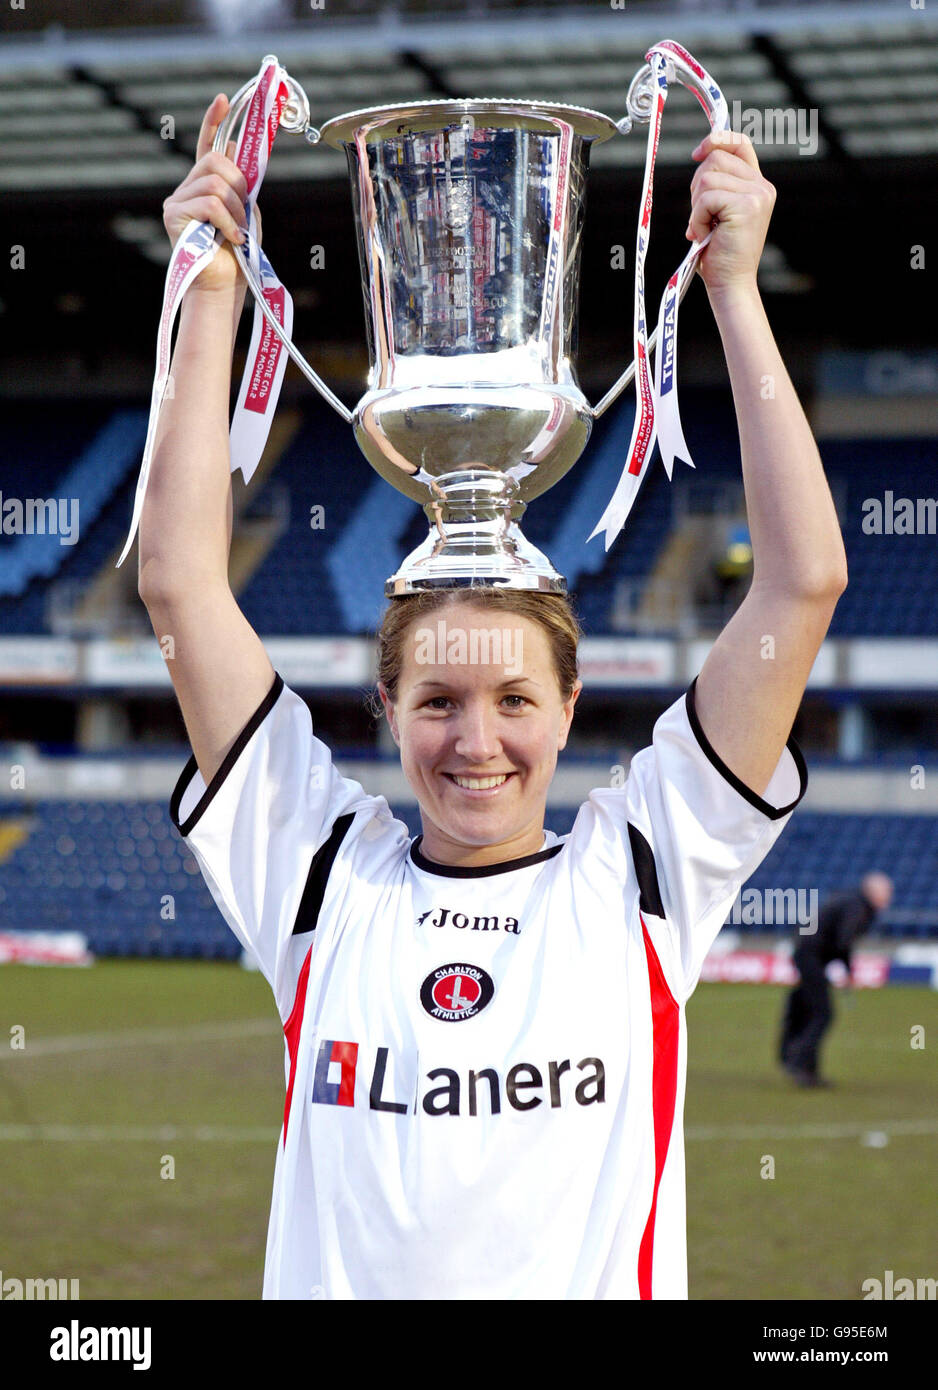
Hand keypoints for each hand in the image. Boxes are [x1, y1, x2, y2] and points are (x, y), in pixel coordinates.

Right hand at [162, 93, 257, 299]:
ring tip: (238, 232)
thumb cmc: (236, 255)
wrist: (223, 287)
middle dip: (239, 186)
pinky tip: (232, 238)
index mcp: (205, 186)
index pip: (208, 146)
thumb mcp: (246, 212)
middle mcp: (187, 189)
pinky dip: (228, 221)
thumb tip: (234, 147)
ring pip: (215, 183)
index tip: (221, 100)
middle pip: (216, 161)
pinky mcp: (174, 215)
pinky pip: (210, 203)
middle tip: (244, 214)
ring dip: (236, 209)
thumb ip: (241, 184)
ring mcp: (177, 201)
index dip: (213, 121)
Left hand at [685, 130, 774, 299]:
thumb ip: (717, 185)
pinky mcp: (747, 206)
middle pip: (715, 159)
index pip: (739, 143)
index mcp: (758, 186)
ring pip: (708, 177)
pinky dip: (696, 218)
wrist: (730, 284)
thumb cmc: (719, 253)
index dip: (717, 140)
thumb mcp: (718, 212)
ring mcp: (757, 195)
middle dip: (697, 187)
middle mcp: (762, 186)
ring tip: (704, 229)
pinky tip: (704, 235)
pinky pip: (706, 197)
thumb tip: (701, 155)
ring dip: (696, 206)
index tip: (697, 153)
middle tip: (702, 217)